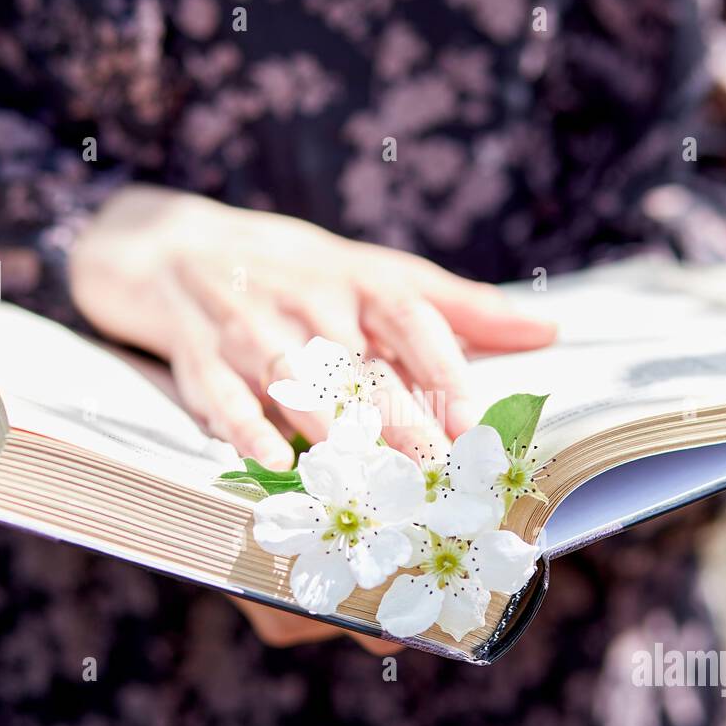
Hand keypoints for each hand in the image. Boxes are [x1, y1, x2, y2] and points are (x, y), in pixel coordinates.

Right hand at [69, 185, 556, 649]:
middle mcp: (305, 296)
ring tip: (365, 478)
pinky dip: (243, 426)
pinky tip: (271, 462)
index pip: (412, 318)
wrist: (176, 247)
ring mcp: (247, 323)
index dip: (446, 369)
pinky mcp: (197, 354)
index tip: (475, 424)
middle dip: (399, 421)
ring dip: (329, 426)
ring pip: (292, 375)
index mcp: (357, 278)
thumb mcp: (378, 276)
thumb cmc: (299, 274)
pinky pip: (219, 391)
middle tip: (434, 474)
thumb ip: (460, 308)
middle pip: (359, 361)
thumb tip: (549, 330)